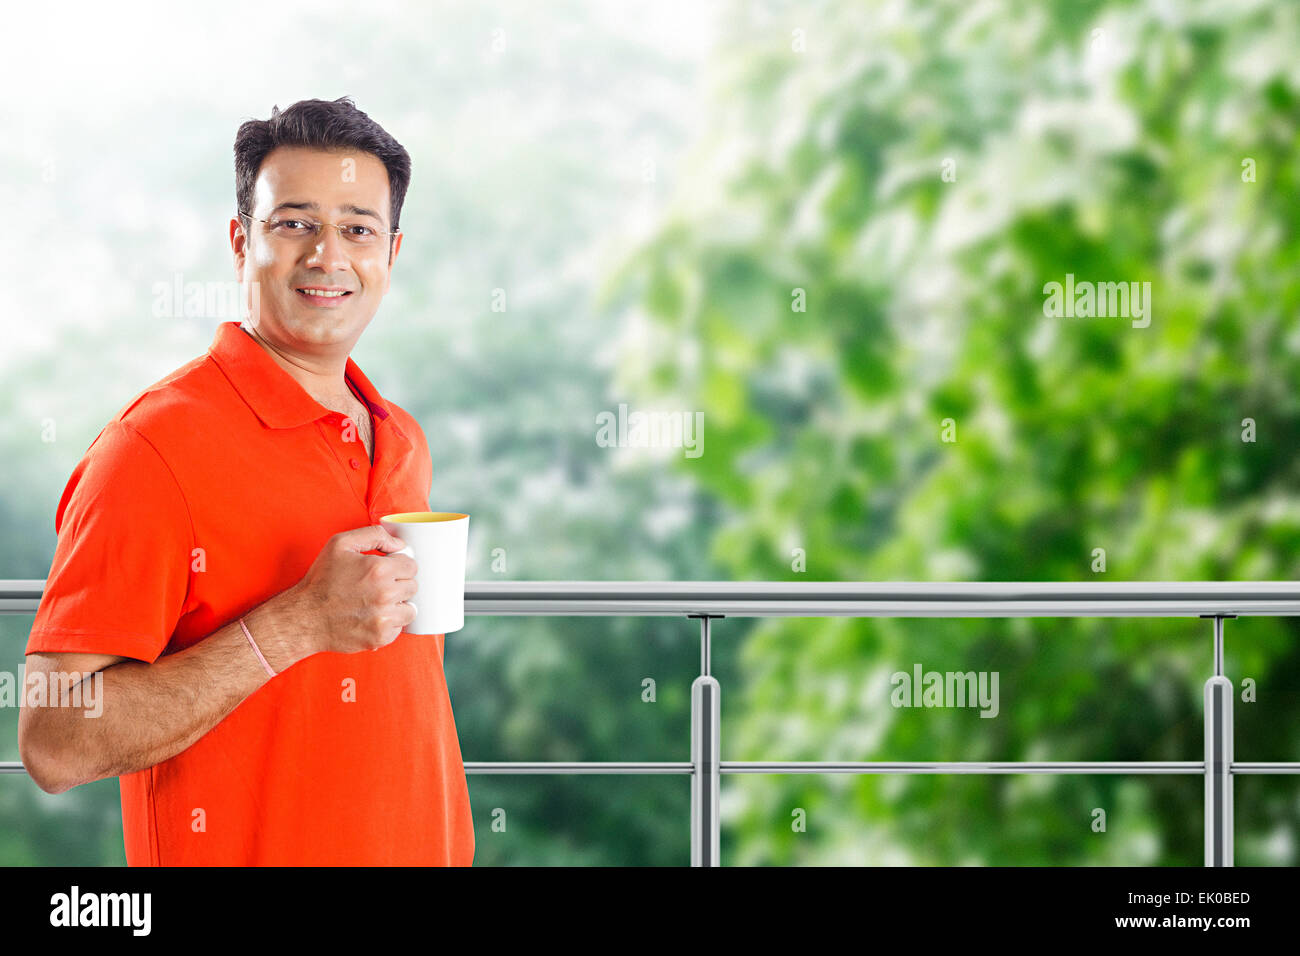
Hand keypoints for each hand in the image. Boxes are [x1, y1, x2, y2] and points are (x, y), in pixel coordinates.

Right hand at [286, 525, 417, 654]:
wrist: (304, 618)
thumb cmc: (321, 581)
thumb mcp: (340, 544)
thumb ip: (374, 535)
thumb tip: (399, 544)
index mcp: (379, 570)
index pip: (412, 566)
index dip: (398, 566)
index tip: (386, 571)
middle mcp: (385, 594)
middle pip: (413, 587)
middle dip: (398, 584)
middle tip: (378, 587)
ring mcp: (384, 619)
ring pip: (410, 609)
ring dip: (398, 605)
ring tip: (377, 603)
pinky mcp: (380, 638)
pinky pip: (399, 628)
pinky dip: (389, 624)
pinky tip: (371, 617)